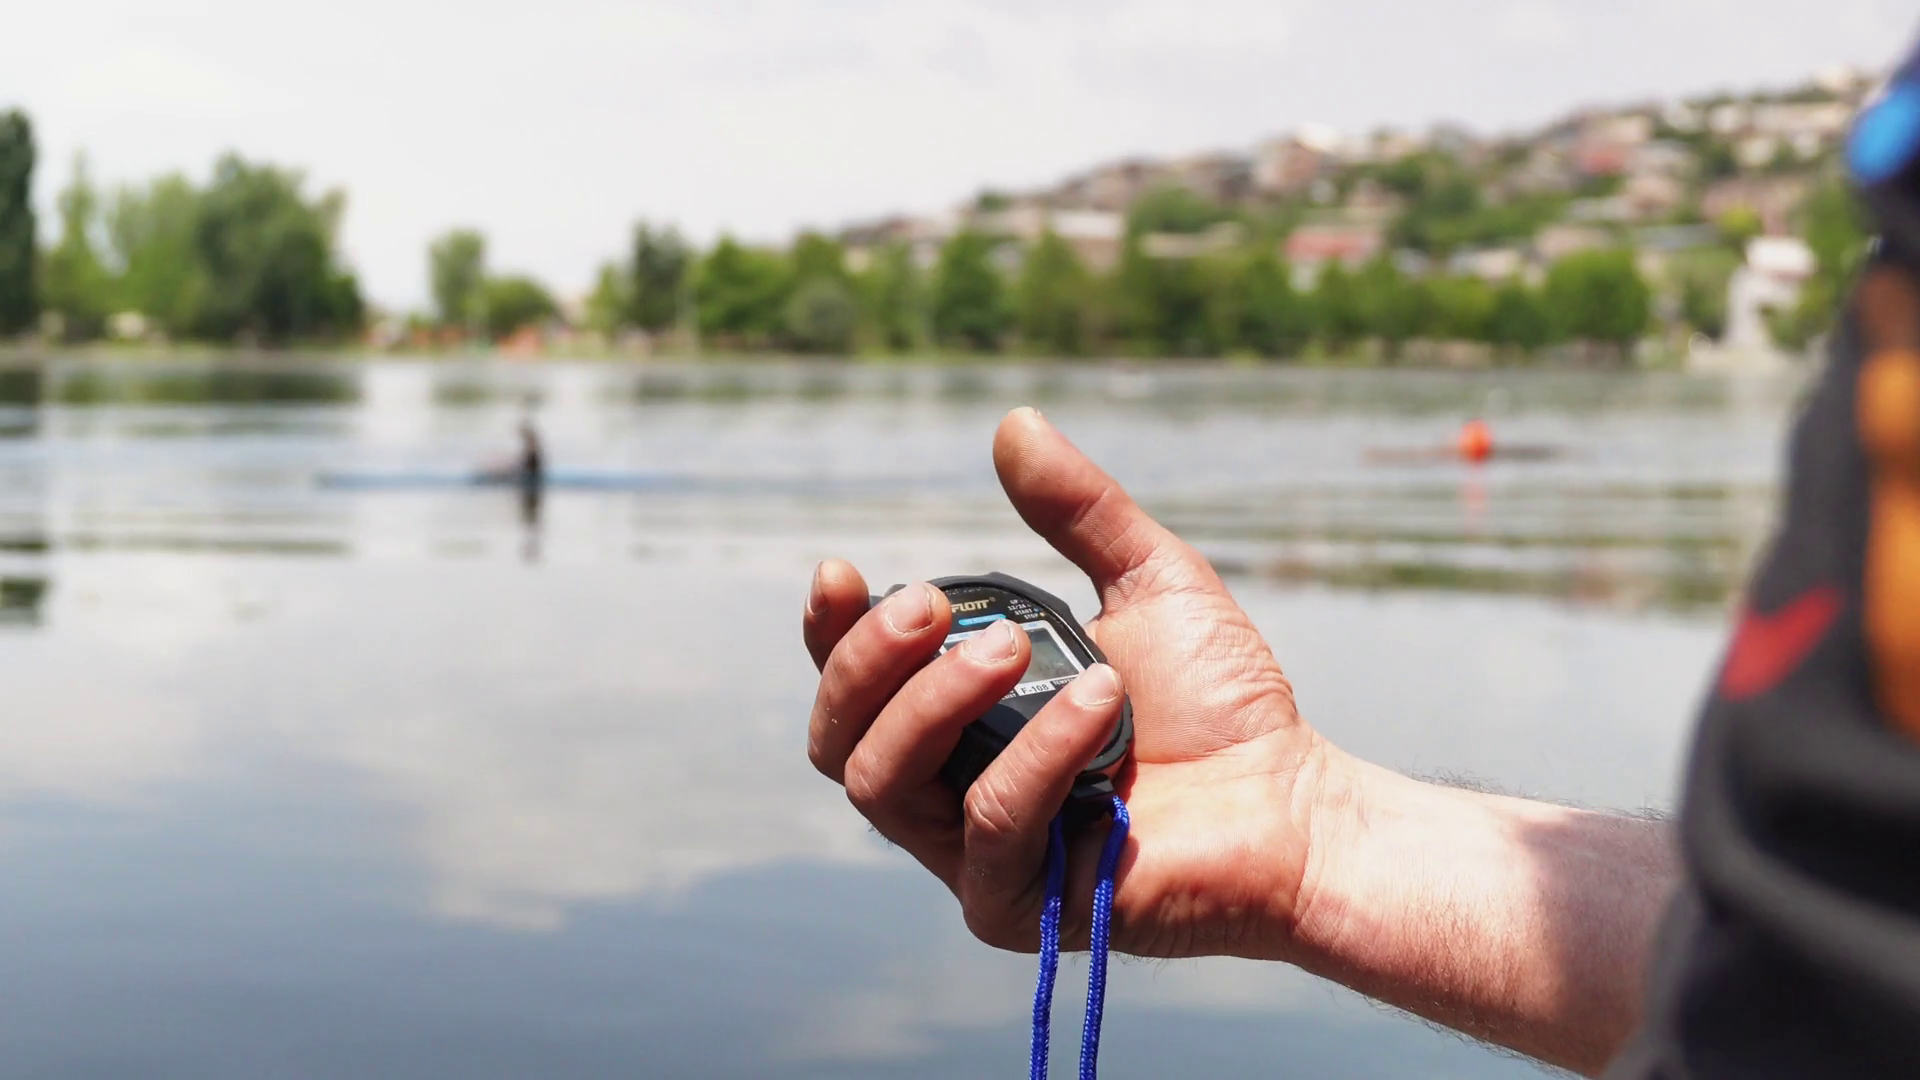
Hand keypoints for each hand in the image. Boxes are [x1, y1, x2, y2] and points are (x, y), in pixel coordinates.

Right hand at [803, 407, 1334, 958]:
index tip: (839, 570)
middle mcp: (948, 792)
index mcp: (959, 723)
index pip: (852, 688)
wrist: (1294, 803)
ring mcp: (975, 856)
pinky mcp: (1016, 905)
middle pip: (839, 739)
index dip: (828, 632)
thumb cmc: (1220, 704)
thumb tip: (1014, 423)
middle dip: (868, 663)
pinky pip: (988, 823)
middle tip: (933, 606)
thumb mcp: (1146, 583)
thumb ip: (1077, 512)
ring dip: (938, 701)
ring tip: (1016, 647)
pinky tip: (1098, 701)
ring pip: (884, 784)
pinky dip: (1035, 752)